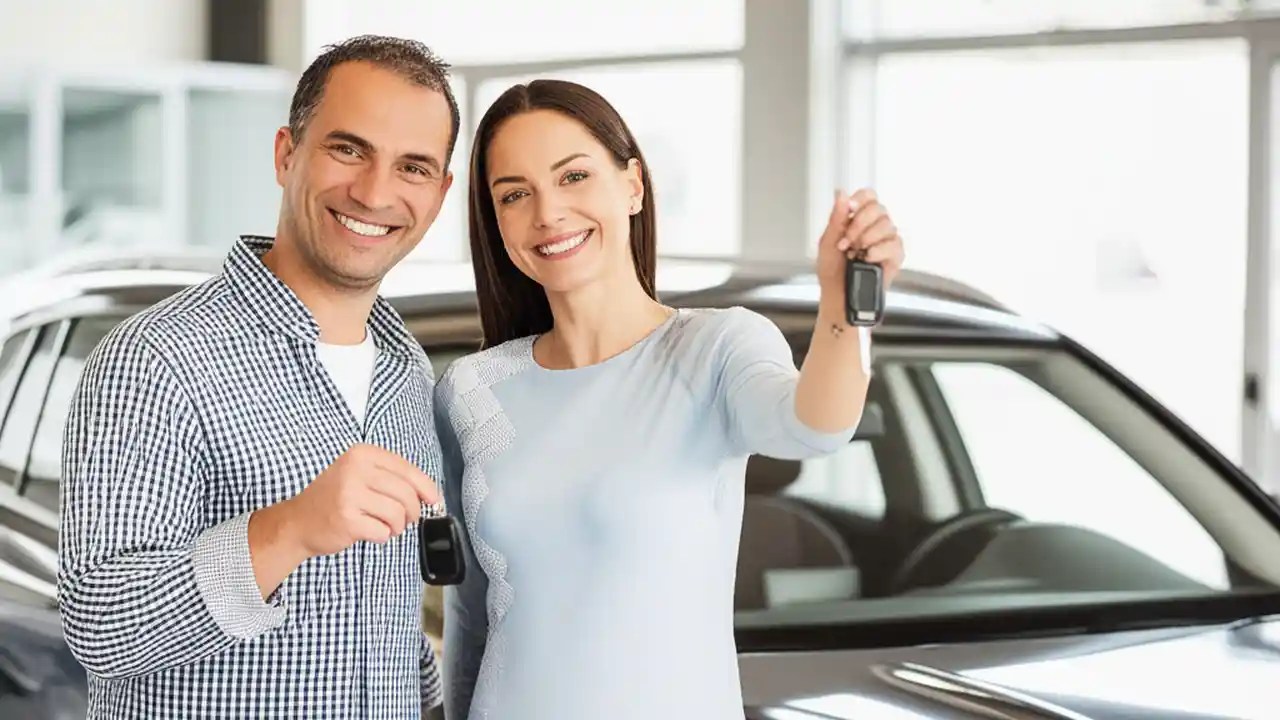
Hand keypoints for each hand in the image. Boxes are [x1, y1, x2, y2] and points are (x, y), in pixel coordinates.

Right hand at [281, 443, 440, 557]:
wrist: (298, 522)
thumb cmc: (335, 499)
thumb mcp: (360, 475)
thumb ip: (392, 479)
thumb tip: (430, 495)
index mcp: (362, 454)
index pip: (408, 470)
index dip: (426, 488)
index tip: (433, 500)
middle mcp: (355, 470)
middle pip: (406, 494)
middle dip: (412, 511)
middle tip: (404, 519)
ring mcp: (349, 494)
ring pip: (398, 514)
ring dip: (397, 526)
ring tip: (384, 525)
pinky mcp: (347, 519)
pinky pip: (383, 531)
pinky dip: (382, 536)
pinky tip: (368, 531)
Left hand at [816, 188, 905, 293]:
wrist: (838, 294)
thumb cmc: (832, 270)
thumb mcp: (828, 241)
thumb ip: (836, 218)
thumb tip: (841, 193)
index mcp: (858, 219)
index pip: (868, 196)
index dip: (861, 199)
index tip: (850, 208)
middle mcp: (875, 226)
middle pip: (878, 208)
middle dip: (859, 224)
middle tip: (847, 241)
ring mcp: (887, 240)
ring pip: (887, 225)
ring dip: (866, 239)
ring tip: (854, 254)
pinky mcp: (895, 256)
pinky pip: (894, 244)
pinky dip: (878, 250)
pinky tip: (867, 258)